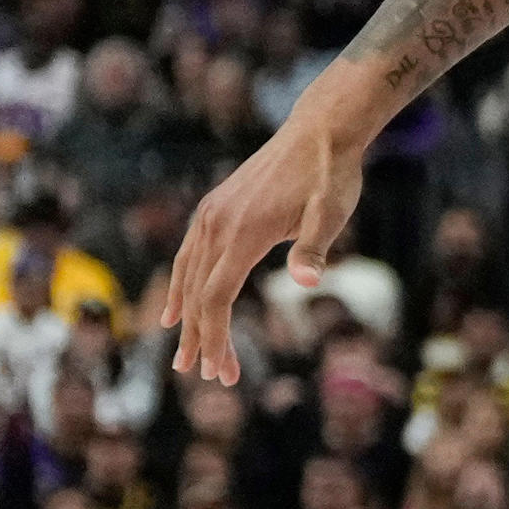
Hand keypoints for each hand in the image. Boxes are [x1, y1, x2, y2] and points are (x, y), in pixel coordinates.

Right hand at [153, 108, 370, 382]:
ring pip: (188, 277)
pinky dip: (181, 287)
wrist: (319, 132)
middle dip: (202, 339)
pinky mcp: (214, 210)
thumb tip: (310, 281)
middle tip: (210, 377)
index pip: (216, 298)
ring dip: (187, 319)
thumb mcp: (332, 212)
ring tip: (186, 356)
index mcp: (242, 233)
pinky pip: (188, 256)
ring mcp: (211, 216)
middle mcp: (216, 225)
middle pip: (198, 294)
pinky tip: (176, 309)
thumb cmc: (331, 176)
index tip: (221, 372)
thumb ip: (317, 247)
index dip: (215, 338)